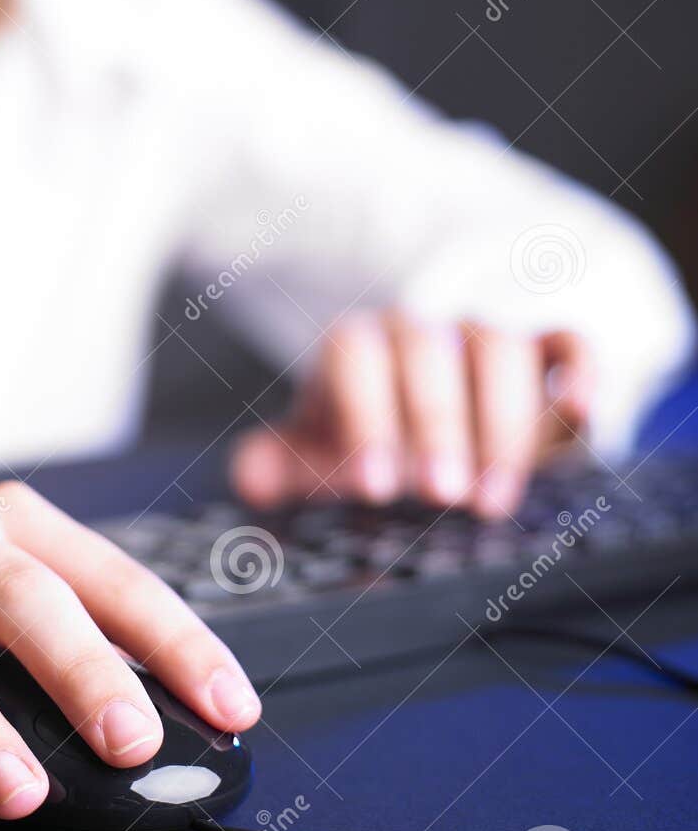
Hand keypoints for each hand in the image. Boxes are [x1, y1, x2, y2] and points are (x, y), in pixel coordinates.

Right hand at [0, 481, 260, 829]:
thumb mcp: (0, 573)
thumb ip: (72, 626)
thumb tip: (165, 716)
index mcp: (12, 518)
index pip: (110, 575)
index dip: (175, 641)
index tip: (229, 705)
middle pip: (18, 596)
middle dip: (81, 669)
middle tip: (131, 741)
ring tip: (21, 792)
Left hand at [231, 311, 591, 518]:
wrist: (433, 419)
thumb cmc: (373, 436)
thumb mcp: (323, 453)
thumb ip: (282, 462)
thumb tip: (250, 475)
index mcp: (361, 347)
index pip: (355, 354)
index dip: (363, 416)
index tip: (370, 488)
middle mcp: (423, 332)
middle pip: (429, 350)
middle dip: (436, 423)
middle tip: (440, 495)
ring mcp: (486, 338)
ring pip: (499, 346)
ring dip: (502, 420)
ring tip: (491, 498)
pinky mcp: (547, 357)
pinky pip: (568, 342)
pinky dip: (578, 370)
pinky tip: (579, 410)